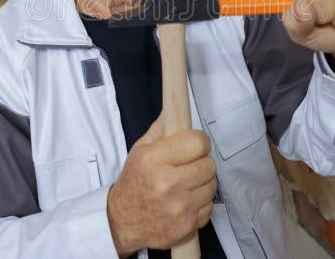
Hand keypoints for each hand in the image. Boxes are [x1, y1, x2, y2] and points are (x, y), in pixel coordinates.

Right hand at [107, 115, 216, 254]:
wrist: (122, 222)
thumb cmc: (134, 183)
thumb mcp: (139, 150)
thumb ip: (161, 128)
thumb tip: (176, 107)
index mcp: (153, 160)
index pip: (197, 142)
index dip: (199, 141)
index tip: (194, 145)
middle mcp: (166, 184)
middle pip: (209, 164)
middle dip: (201, 163)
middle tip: (188, 167)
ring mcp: (178, 208)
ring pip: (212, 186)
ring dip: (202, 184)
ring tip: (185, 185)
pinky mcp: (186, 226)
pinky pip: (209, 207)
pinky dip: (200, 204)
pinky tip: (184, 202)